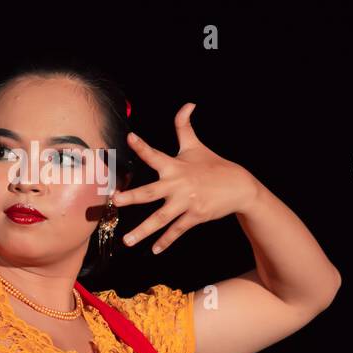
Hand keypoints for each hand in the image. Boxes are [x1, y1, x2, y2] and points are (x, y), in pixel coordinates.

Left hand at [113, 102, 258, 253]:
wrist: (239, 186)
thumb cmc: (212, 165)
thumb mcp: (196, 146)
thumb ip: (184, 126)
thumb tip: (188, 103)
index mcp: (175, 166)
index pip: (154, 154)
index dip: (142, 145)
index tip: (129, 138)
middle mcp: (178, 184)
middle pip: (150, 192)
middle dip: (131, 197)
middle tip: (114, 201)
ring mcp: (186, 202)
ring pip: (160, 218)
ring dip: (143, 231)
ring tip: (126, 241)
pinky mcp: (195, 216)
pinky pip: (177, 230)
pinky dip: (166, 241)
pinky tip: (154, 250)